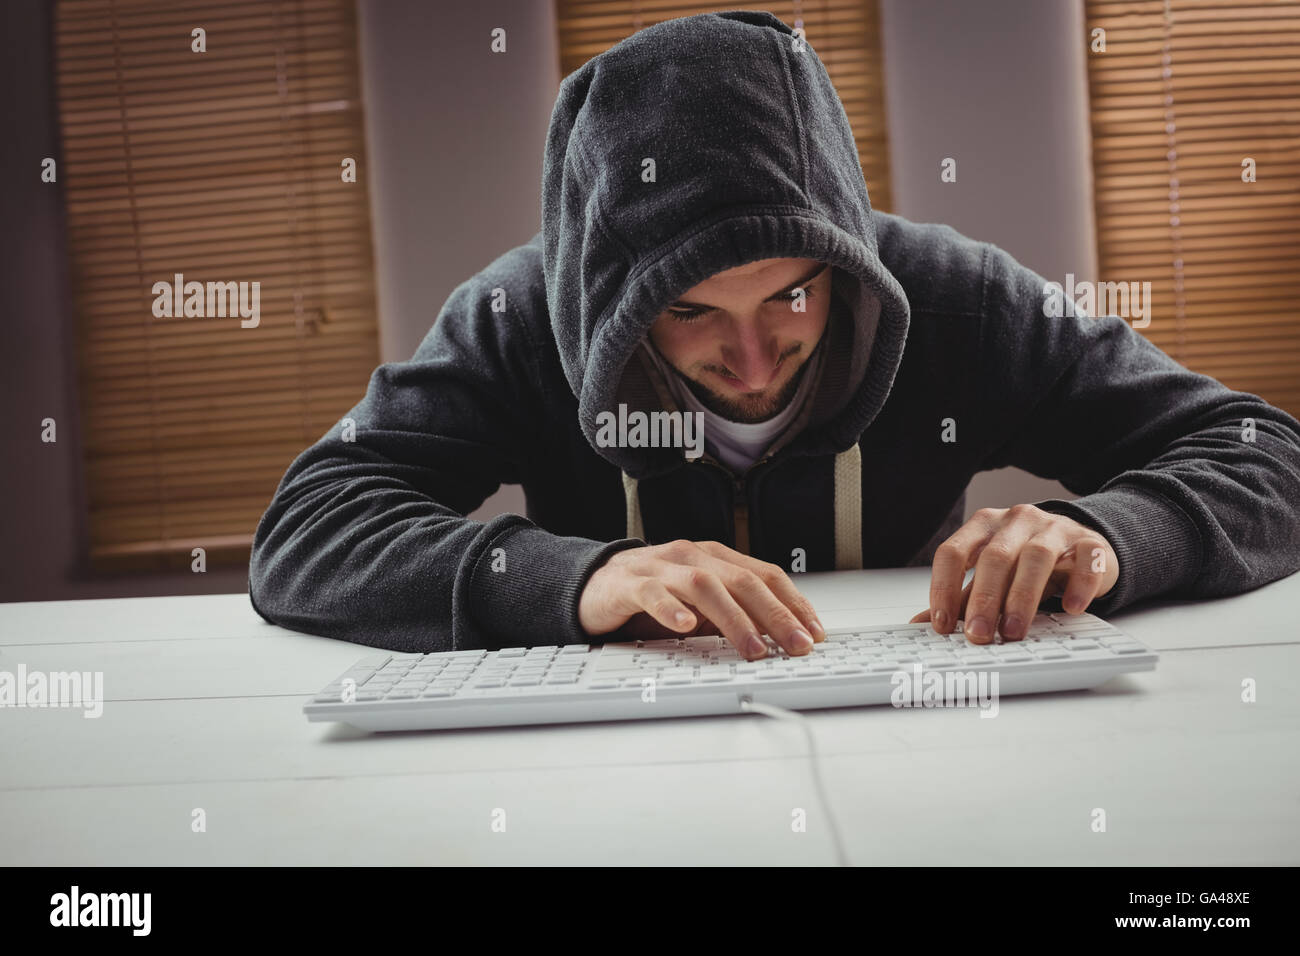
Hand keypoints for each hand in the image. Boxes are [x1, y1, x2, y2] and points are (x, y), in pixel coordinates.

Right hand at [578, 539, 825, 659]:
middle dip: (776, 615)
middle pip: (742, 580)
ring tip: (753, 647)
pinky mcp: (629, 583)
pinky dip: (670, 609)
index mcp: (715, 557)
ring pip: (704, 585)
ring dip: (734, 619)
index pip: (764, 575)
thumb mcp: (700, 606)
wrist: (595, 584)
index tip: (814, 631)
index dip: (793, 602)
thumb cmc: (653, 595)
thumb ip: (733, 614)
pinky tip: (684, 627)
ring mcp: (661, 567)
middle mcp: (692, 555)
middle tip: (797, 645)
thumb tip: (779, 640)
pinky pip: (653, 593)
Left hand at [908, 505, 1118, 643]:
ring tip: (1013, 630)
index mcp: (983, 526)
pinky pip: (1086, 559)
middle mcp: (1016, 521)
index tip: (942, 625)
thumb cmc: (1027, 562)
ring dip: (1022, 597)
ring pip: (1036, 557)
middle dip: (983, 599)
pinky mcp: (1090, 542)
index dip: (943, 588)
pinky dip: (1079, 584)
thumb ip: (960, 597)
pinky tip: (1071, 608)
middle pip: (994, 557)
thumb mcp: (991, 577)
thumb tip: (922, 624)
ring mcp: (1054, 528)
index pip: (953, 552)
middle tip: (978, 635)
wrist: (1080, 547)